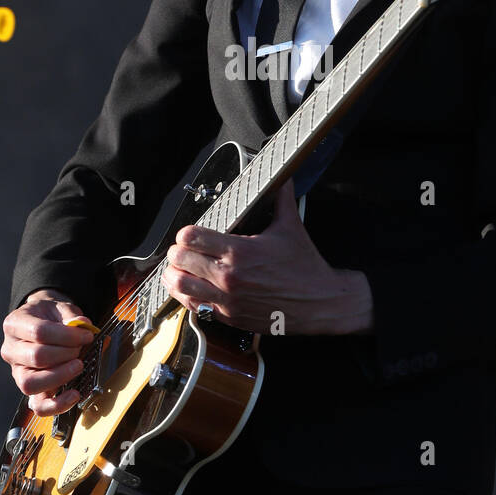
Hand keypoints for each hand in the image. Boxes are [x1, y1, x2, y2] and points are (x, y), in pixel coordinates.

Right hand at [0, 289, 94, 415]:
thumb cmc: (49, 316)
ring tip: (77, 366)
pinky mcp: (29, 388)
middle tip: (80, 349)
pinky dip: (57, 404)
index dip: (67, 335)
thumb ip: (71, 315)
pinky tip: (74, 394)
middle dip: (66, 354)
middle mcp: (11, 350)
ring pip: (31, 384)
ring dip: (60, 376)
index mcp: (14, 325)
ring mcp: (17, 372)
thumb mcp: (59, 307)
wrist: (42, 322)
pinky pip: (38, 405)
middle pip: (36, 357)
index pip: (39, 332)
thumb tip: (83, 326)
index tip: (86, 336)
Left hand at [162, 179, 373, 336]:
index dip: (185, 233)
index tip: (189, 233)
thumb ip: (281, 198)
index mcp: (240, 251)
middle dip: (177, 252)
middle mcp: (229, 276)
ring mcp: (227, 299)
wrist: (321, 303)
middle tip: (181, 250)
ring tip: (177, 269)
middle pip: (180, 259)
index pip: (191, 237)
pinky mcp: (229, 317)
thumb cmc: (306, 266)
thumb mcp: (291, 227)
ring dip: (174, 275)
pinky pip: (194, 307)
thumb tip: (281, 177)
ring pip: (180, 286)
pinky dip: (186, 297)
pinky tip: (190, 289)